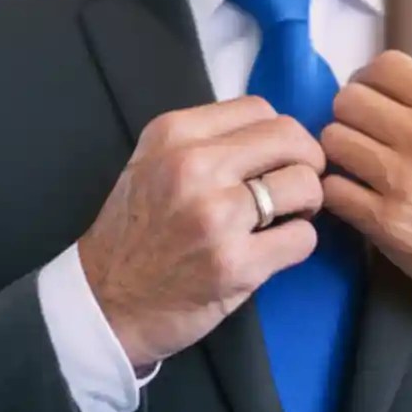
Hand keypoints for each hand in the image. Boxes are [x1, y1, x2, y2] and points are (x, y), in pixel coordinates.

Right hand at [78, 96, 325, 370]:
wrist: (105, 304)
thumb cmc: (135, 234)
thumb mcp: (152, 164)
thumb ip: (206, 142)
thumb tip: (277, 135)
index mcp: (173, 134)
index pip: (259, 108)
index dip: (279, 135)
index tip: (274, 160)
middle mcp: (193, 166)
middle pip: (290, 138)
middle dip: (306, 163)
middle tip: (294, 189)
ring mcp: (215, 216)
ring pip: (305, 184)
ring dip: (306, 204)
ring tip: (284, 220)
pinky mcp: (235, 264)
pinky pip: (303, 238)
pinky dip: (297, 244)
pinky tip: (272, 252)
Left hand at [320, 51, 411, 362]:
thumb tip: (378, 95)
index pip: (383, 66)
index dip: (367, 81)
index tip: (370, 101)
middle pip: (348, 100)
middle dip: (348, 117)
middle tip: (359, 137)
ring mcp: (403, 180)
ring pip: (332, 141)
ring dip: (338, 155)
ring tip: (355, 168)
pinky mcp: (386, 223)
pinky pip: (333, 189)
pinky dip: (336, 193)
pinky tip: (354, 199)